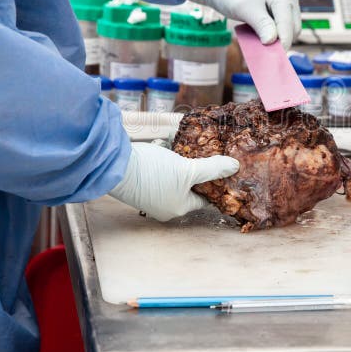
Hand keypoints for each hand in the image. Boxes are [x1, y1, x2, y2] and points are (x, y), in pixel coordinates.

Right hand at [109, 142, 238, 221]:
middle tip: (205, 151)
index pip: (205, 199)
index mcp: (179, 208)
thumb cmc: (154, 173)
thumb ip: (212, 169)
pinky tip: (162, 143)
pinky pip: (159, 168)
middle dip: (196, 167)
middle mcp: (165, 205)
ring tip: (181, 144)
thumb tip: (235, 167)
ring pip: (174, 174)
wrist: (115, 165)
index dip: (215, 184)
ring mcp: (152, 193)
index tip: (224, 169)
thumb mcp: (188, 169)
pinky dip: (163, 156)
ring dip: (178, 158)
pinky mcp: (141, 180)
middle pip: (190, 185)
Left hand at [176, 0, 301, 48]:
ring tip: (264, 45)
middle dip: (282, 39)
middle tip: (269, 55)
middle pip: (293, 24)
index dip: (284, 39)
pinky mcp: (283, 6)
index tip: (278, 56)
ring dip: (279, 38)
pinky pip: (285, 25)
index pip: (286, 19)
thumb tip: (272, 41)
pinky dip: (276, 33)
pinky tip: (265, 38)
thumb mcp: (244, 9)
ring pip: (291, 27)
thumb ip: (261, 24)